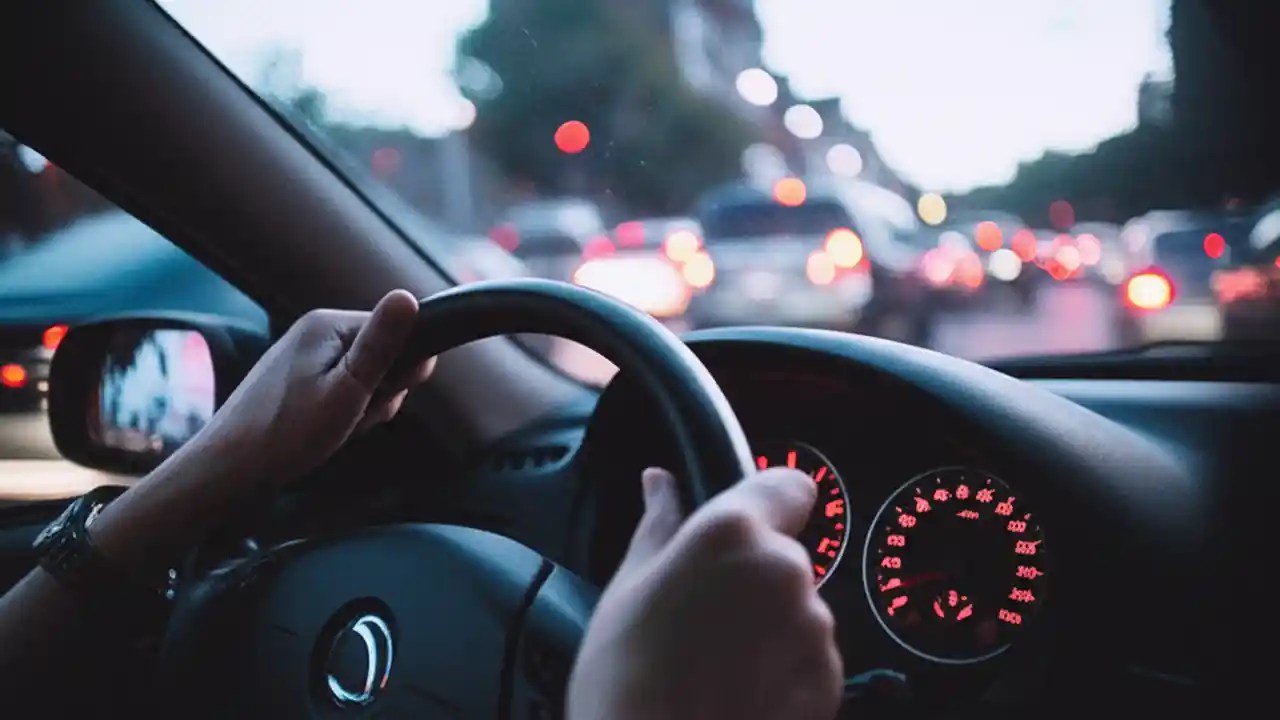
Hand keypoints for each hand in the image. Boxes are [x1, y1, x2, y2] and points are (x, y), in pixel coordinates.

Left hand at [90, 289, 435, 570]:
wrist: (230, 469)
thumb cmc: (289, 432)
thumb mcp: (347, 389)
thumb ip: (382, 346)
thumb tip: (408, 296)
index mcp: (327, 324)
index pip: (396, 333)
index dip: (399, 371)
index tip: (379, 397)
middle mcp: (315, 332)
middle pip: (381, 357)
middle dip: (379, 395)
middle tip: (352, 417)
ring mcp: (304, 357)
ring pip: (364, 380)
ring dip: (361, 409)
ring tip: (335, 428)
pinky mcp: (298, 381)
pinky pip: (340, 392)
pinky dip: (342, 414)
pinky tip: (324, 431)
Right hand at [567, 467, 842, 719]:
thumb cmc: (624, 674)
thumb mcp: (628, 587)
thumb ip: (658, 525)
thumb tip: (659, 480)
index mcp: (734, 532)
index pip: (790, 485)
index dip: (771, 503)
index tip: (741, 531)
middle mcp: (786, 569)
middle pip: (787, 555)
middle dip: (756, 577)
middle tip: (705, 617)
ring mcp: (814, 628)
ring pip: (800, 609)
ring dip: (772, 626)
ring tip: (719, 664)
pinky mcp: (829, 681)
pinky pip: (813, 658)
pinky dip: (787, 671)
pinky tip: (741, 693)